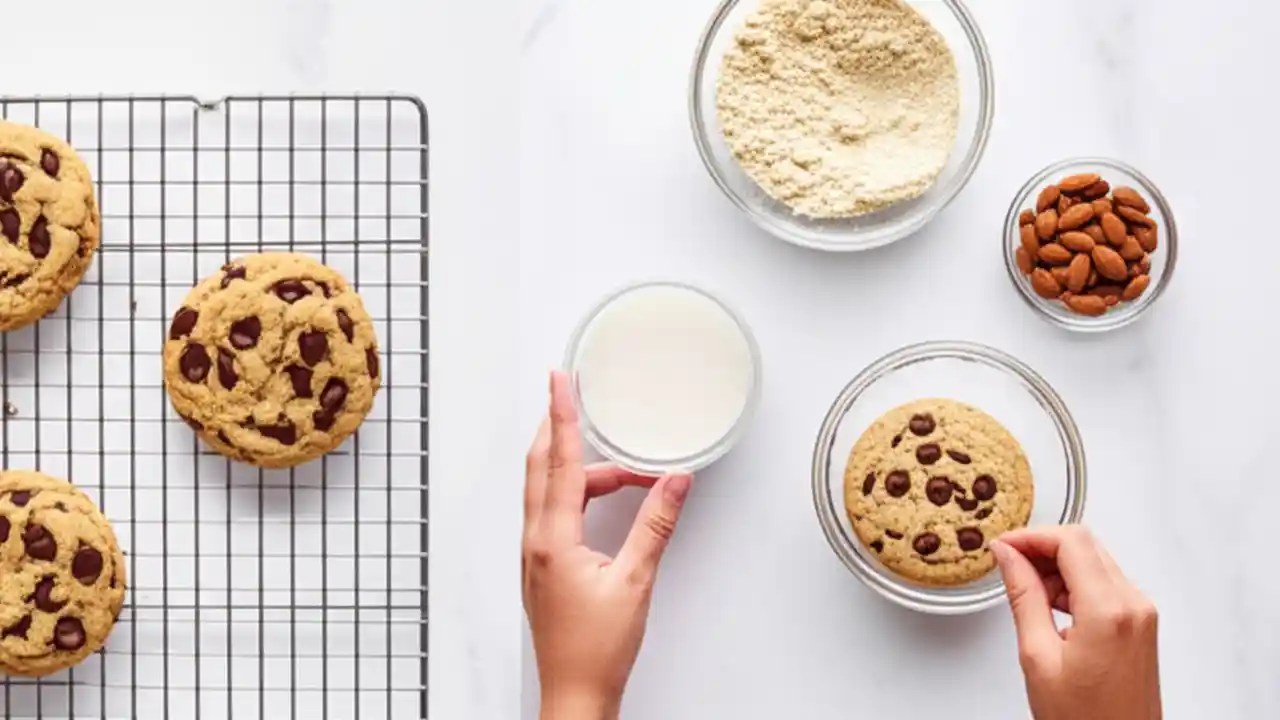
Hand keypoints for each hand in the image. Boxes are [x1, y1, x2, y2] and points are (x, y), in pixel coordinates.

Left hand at [523, 371, 692, 719]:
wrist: (575, 694)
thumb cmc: (597, 650)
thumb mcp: (636, 581)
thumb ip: (656, 524)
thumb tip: (675, 482)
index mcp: (552, 539)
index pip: (558, 462)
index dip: (561, 415)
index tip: (560, 380)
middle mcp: (535, 541)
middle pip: (540, 467)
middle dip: (557, 427)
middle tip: (570, 394)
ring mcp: (535, 554)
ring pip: (549, 491)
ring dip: (579, 469)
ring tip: (625, 470)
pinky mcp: (543, 566)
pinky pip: (553, 512)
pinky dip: (577, 494)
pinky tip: (603, 500)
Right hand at [993, 526, 1161, 719]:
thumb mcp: (1038, 656)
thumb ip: (1023, 596)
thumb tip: (1008, 556)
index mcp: (1109, 611)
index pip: (1071, 541)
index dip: (1031, 536)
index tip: (1003, 546)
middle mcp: (1134, 605)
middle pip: (1085, 545)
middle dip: (1042, 547)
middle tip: (1008, 563)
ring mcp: (1142, 614)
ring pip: (1094, 561)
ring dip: (1057, 565)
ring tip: (1024, 589)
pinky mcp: (1140, 624)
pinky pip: (1105, 584)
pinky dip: (1074, 583)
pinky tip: (1048, 603)